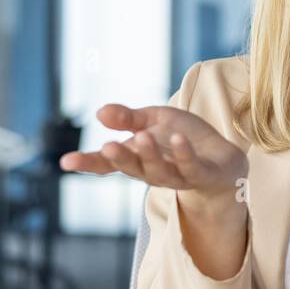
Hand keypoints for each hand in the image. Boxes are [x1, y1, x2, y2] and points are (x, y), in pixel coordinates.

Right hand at [59, 103, 247, 201]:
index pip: (107, 163)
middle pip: (132, 168)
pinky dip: (184, 154)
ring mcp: (177, 176)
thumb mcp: (155, 120)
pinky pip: (191, 167)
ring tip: (142, 137)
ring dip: (150, 155)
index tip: (65, 162)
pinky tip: (178, 139)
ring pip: (159, 171)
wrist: (224, 159)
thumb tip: (100, 112)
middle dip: (120, 158)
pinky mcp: (202, 175)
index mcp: (137, 158)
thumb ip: (129, 118)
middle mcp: (153, 171)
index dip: (87, 163)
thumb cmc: (184, 139)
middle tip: (108, 147)